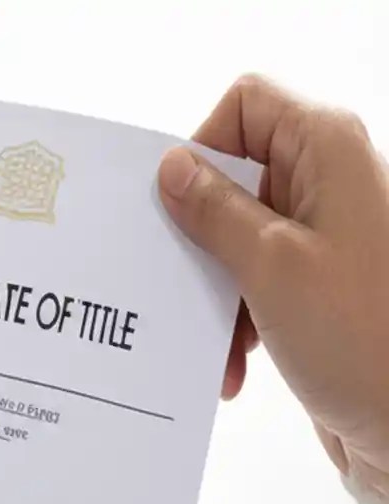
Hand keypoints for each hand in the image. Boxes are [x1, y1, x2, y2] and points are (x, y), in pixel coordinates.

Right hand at [156, 74, 388, 503]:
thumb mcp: (270, 265)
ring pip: (233, 234)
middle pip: (232, 175)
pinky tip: (235, 365)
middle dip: (198, 235)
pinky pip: (251, 279)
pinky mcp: (315, 283)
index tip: (181, 206)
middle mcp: (328, 183)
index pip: (245, 105)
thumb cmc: (365, 340)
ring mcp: (323, 235)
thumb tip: (172, 167)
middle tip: (180, 278)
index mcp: (328, 152)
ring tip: (219, 342)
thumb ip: (214, 209)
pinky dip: (235, 317)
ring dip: (213, 289)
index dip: (205, 147)